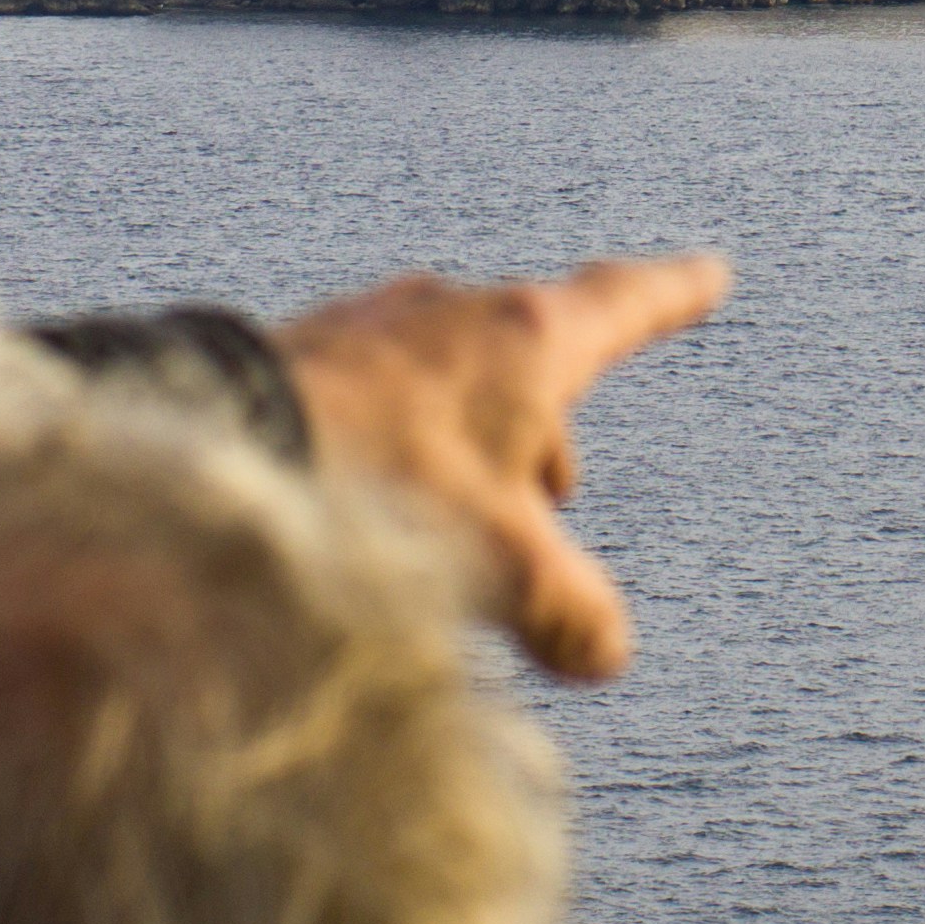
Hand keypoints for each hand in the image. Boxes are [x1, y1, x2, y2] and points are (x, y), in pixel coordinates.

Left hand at [272, 253, 731, 680]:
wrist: (213, 455)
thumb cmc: (377, 492)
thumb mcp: (499, 569)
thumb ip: (568, 611)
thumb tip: (607, 650)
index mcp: (528, 338)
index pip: (627, 305)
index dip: (676, 295)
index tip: (711, 273)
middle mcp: (457, 311)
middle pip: (534, 358)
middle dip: (546, 427)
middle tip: (551, 497)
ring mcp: (376, 324)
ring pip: (452, 376)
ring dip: (467, 441)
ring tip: (449, 518)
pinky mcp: (306, 352)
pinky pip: (381, 391)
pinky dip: (397, 441)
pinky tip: (365, 499)